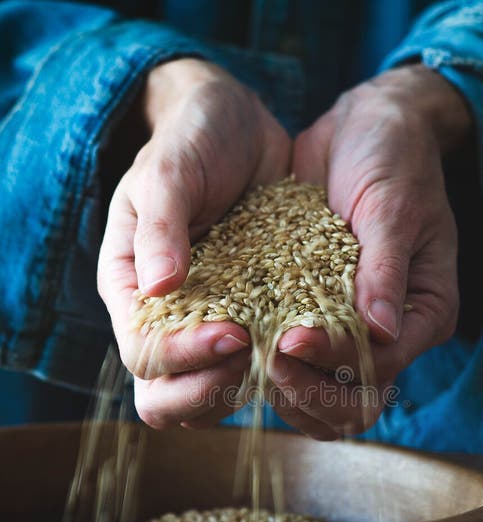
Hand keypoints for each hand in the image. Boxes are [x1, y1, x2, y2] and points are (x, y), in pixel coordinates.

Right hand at [97, 59, 290, 427]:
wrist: (236, 124)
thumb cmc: (192, 139)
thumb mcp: (170, 170)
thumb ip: (161, 226)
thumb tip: (159, 286)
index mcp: (131, 288)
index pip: (143, 353)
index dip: (183, 357)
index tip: (234, 333)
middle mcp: (165, 318)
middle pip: (165, 396)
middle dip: (207, 391)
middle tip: (255, 356)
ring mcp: (208, 323)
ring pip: (212, 394)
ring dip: (246, 389)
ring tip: (287, 353)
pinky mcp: (252, 318)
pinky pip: (259, 363)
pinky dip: (282, 365)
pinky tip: (312, 342)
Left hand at [268, 64, 471, 438]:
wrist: (367, 127)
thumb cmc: (394, 158)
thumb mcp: (393, 208)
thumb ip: (385, 269)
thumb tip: (381, 331)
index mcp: (425, 314)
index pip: (382, 367)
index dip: (336, 362)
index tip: (291, 339)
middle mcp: (391, 333)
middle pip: (353, 401)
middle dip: (308, 391)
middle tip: (263, 361)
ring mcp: (351, 328)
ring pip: (320, 391)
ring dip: (284, 388)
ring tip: (243, 360)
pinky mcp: (316, 313)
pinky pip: (294, 357)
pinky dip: (266, 361)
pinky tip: (232, 345)